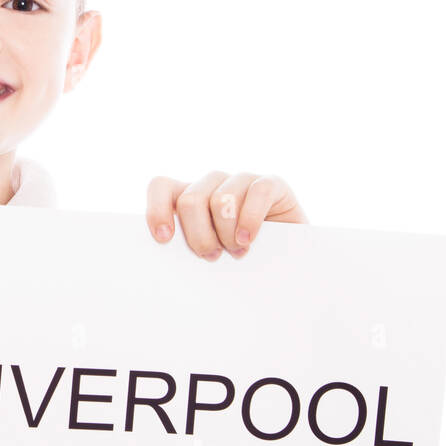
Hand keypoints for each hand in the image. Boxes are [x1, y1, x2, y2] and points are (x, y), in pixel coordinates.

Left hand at [146, 172, 307, 259]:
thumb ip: (187, 246)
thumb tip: (162, 253)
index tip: (164, 239)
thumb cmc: (241, 262)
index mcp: (190, 197)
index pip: (161, 186)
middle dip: (199, 235)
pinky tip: (248, 240)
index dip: (157, 210)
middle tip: (212, 256)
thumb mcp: (209, 253)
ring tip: (237, 253)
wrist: (288, 264)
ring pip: (221, 199)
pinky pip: (256, 192)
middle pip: (190, 200)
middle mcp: (214, 184)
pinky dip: (250, 220)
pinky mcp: (272, 184)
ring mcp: (242, 180)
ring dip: (227, 233)